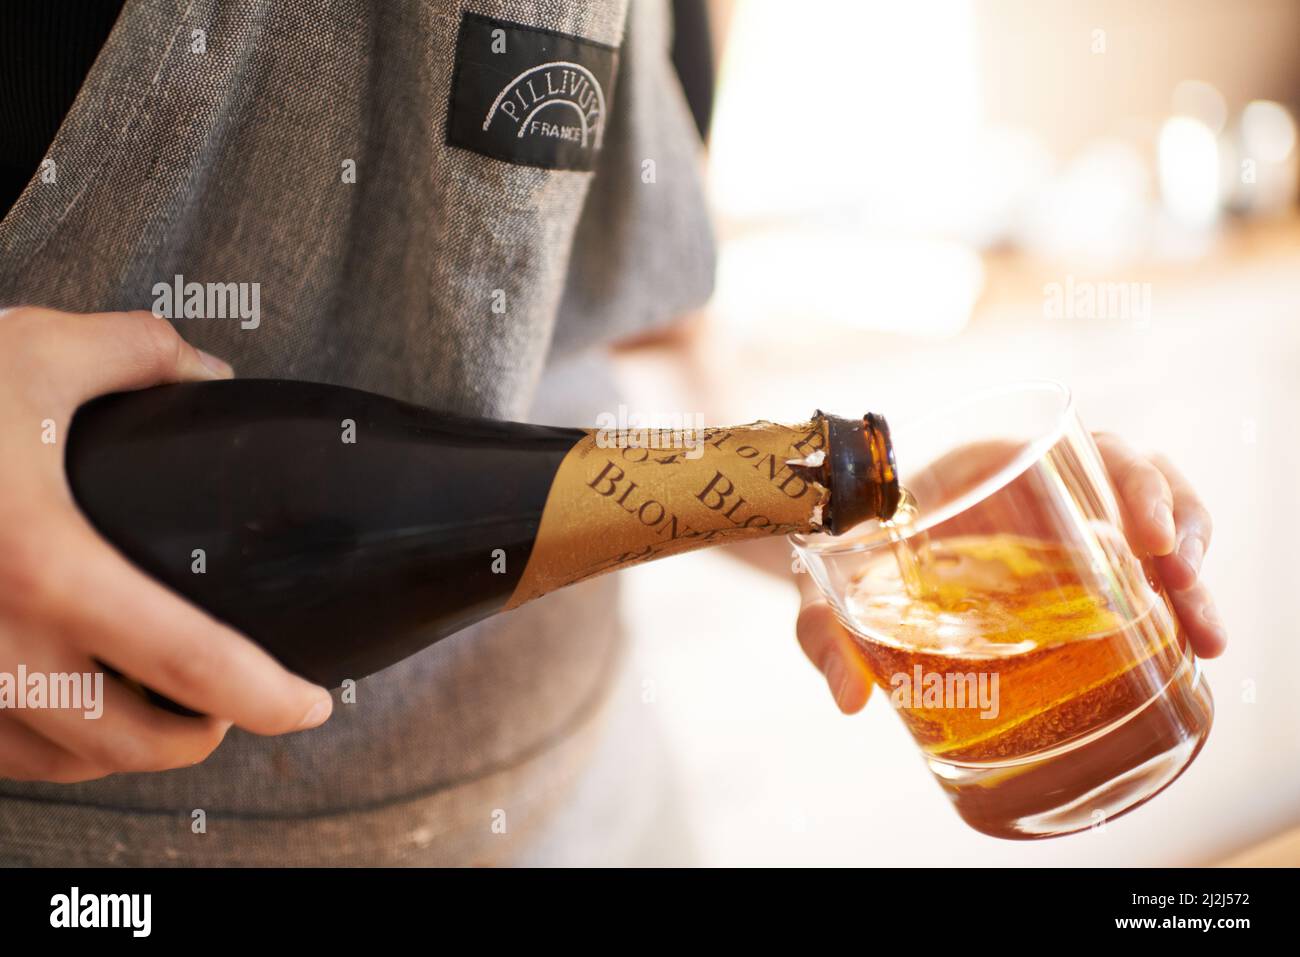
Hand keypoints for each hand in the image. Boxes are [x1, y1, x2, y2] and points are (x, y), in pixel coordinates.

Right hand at [0, 306, 332, 782]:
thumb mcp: (31, 354)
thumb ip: (135, 357)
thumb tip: (204, 375)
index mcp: (47, 565)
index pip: (194, 663)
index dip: (269, 697)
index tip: (311, 703)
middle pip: (134, 742)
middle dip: (204, 735)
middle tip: (237, 705)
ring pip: (62, 761)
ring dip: (128, 748)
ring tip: (167, 708)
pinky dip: (52, 742)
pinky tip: (73, 703)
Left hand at [796, 431, 1224, 713]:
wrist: (841, 557)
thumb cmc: (843, 554)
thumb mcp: (826, 584)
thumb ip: (824, 630)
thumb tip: (850, 698)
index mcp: (989, 465)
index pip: (1084, 449)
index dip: (1133, 483)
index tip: (1147, 538)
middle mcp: (1037, 485)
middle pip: (1138, 483)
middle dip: (1179, 531)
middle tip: (1182, 590)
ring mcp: (1062, 525)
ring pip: (1153, 527)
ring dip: (1189, 576)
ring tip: (1203, 637)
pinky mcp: (1074, 567)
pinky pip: (1139, 570)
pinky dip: (1172, 600)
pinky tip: (1186, 646)